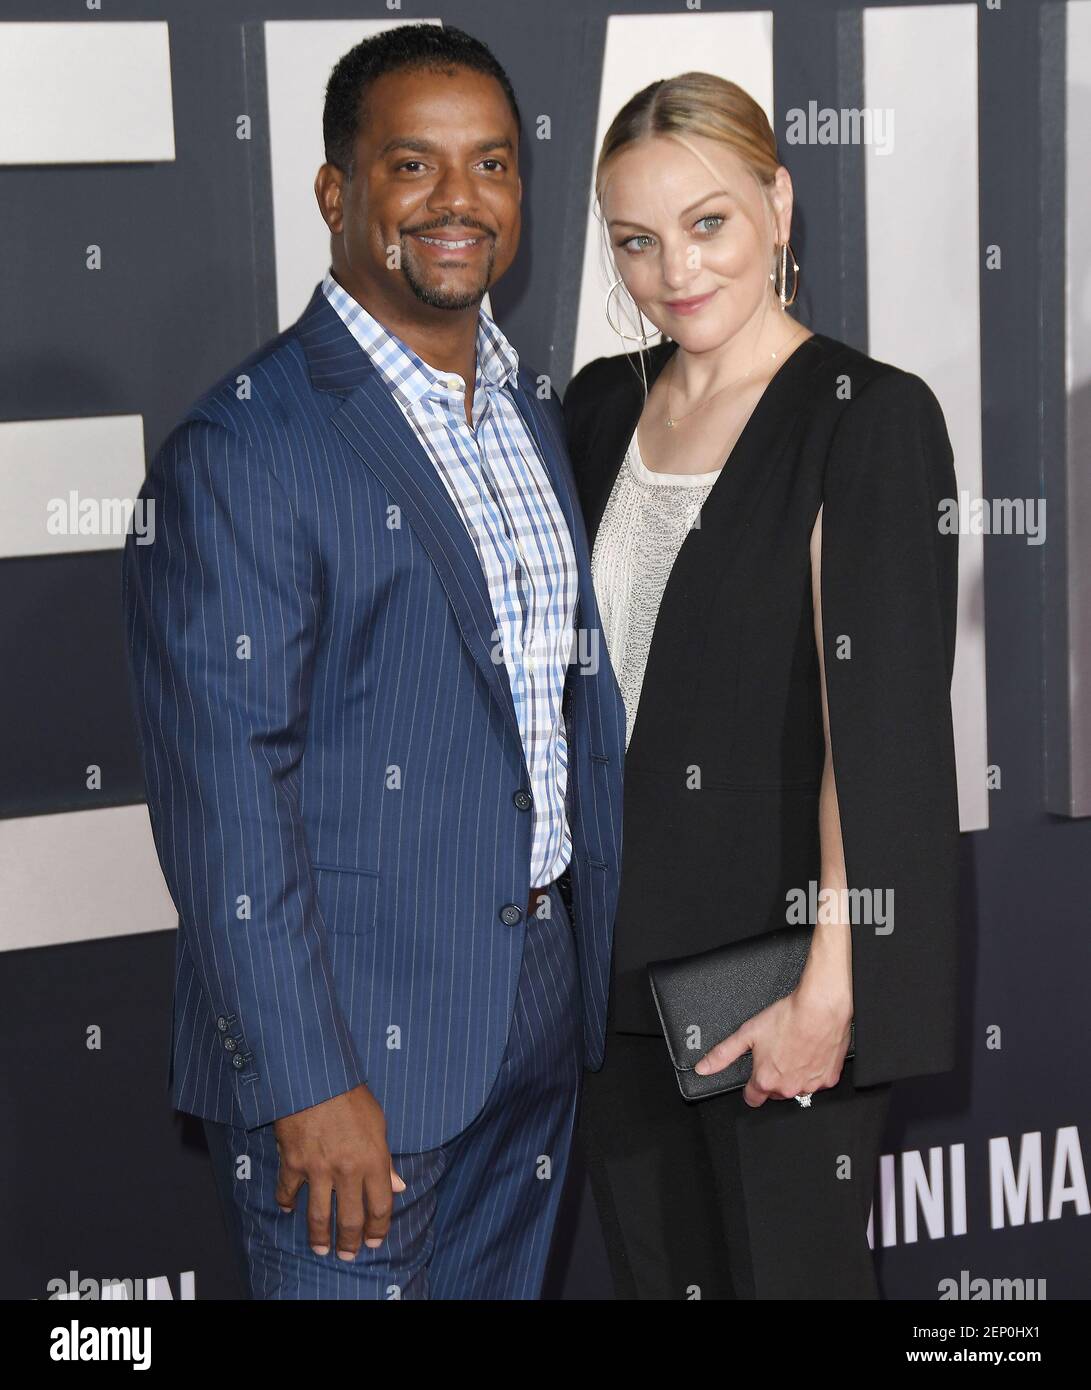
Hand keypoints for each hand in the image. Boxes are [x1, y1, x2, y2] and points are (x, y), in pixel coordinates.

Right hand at [273, 1084, 405, 1258]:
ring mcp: (318, 1169)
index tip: (373, 1241)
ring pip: (319, 1216)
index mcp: (374, 1160)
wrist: (316, 1078)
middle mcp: (347, 1171)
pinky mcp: (293, 1162)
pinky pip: (287, 1191)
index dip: (378, 1228)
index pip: (380, 1206)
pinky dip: (286, 1203)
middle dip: (349, 1243)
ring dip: (320, 1237)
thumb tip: (398, 1186)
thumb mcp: (379, 1124)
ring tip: (321, 1249)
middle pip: (350, 1219)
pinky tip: (287, 1210)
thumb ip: (386, 1159)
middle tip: (347, 1255)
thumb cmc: (351, 1096)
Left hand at [693, 985, 852, 1107]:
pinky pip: (818, 1081)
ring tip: (793, 1050)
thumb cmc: (787, 1018)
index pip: (752, 1098)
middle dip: (772, 1077)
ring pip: (797, 1087)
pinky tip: (810, 1052)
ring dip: (794, 1075)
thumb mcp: (747, 1033)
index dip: (750, 1088)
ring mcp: (810, 1086)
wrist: (820, 1008)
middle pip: (774, 1092)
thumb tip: (703, 1067)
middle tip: (776, 1054)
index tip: (752, 1080)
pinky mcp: (829, 1079)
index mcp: (765, 1080)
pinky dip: (814, 1071)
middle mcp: (787, 1088)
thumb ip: (723, 1054)